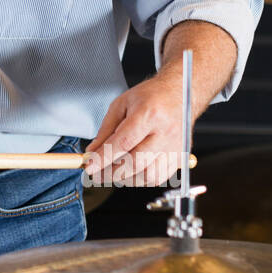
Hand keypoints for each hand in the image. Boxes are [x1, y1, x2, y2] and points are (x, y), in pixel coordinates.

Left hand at [84, 72, 190, 186]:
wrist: (181, 93)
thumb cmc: (152, 96)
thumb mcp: (121, 105)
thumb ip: (106, 130)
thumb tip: (93, 152)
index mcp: (150, 114)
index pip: (123, 143)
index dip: (103, 158)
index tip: (90, 167)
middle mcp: (166, 132)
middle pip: (136, 163)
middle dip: (112, 172)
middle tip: (98, 173)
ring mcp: (176, 146)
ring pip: (148, 175)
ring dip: (127, 178)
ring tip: (115, 170)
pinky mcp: (181, 157)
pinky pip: (159, 178)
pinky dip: (141, 179)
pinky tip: (131, 171)